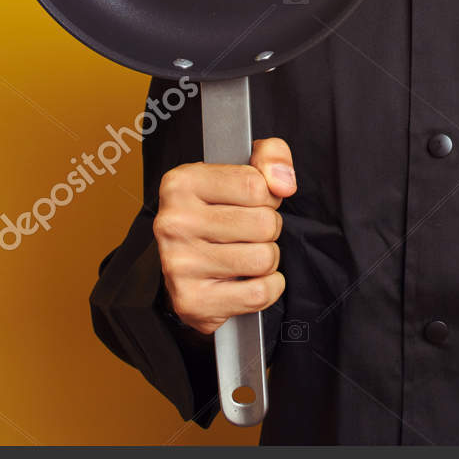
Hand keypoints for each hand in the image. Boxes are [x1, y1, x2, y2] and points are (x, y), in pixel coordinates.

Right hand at [154, 136, 295, 336]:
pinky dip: (266, 287)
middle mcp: (174, 222)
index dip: (267, 195)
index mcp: (181, 183)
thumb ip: (272, 157)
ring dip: (266, 258)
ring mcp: (180, 264)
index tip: (252, 202)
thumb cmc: (219, 213)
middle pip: (264, 223)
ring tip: (245, 253)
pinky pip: (259, 293)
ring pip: (264, 258)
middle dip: (268, 228)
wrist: (187, 266)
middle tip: (248, 231)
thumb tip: (284, 183)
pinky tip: (247, 279)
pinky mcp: (193, 301)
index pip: (255, 185)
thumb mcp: (243, 170)